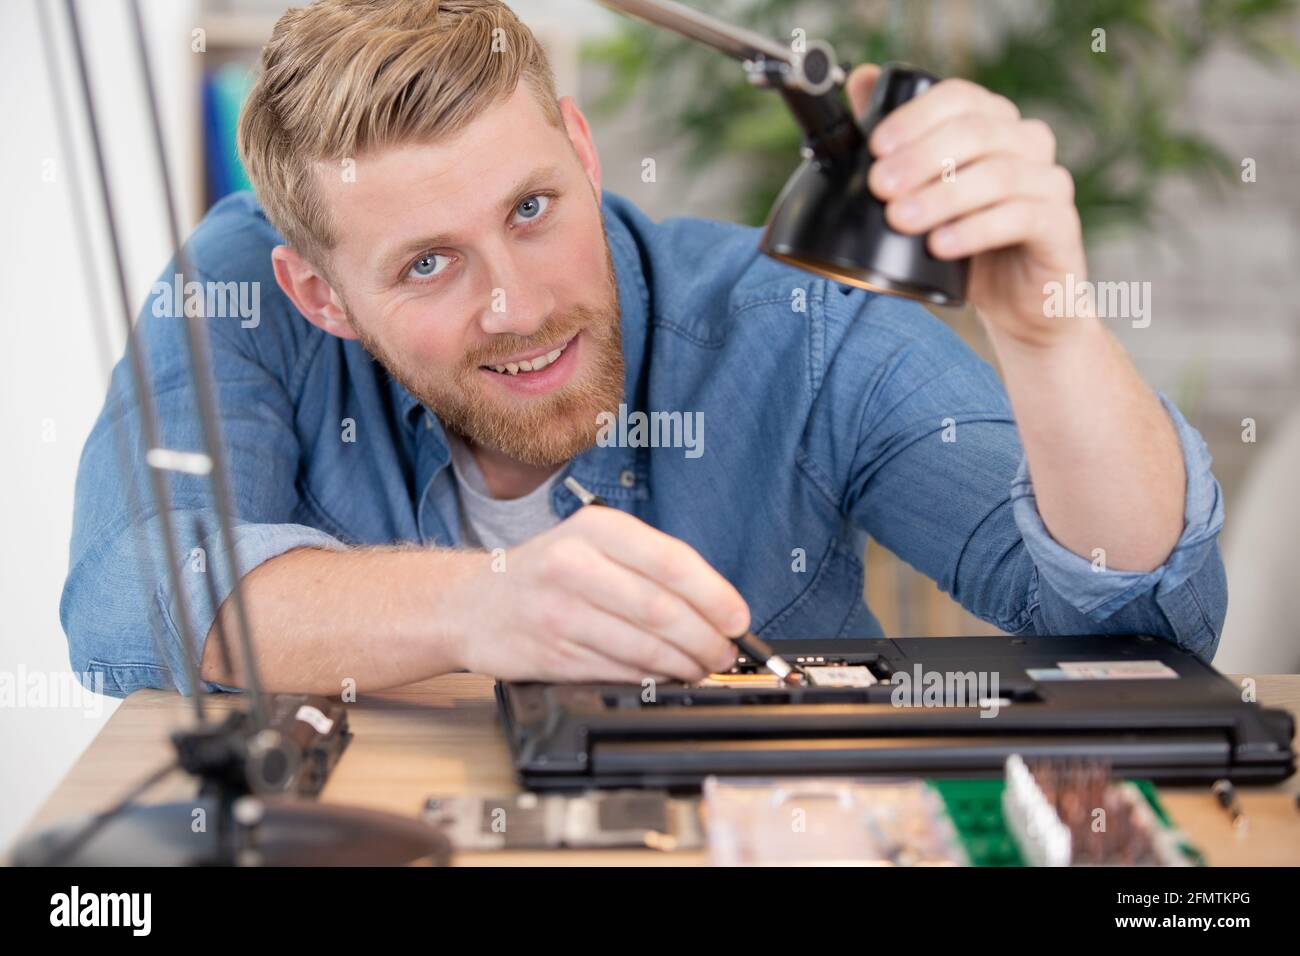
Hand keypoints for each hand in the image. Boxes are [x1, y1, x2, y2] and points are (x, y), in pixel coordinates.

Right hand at [453, 506, 746, 682]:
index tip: (737, 619)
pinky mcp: (551, 654)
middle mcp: (574, 565)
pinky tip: (664, 675)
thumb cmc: (545, 571)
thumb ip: (649, 565)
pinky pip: (618, 671)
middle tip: (724, 652)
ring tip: (700, 667)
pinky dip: (651, 678)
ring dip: (684, 665)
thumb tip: (715, 606)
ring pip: (643, 646)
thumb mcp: (593, 543)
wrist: (471, 602)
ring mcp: (559, 612)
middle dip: (706, 639)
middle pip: (662, 610)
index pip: (672, 562)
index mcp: (596, 529)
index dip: (715, 596)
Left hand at [847, 65, 1089, 347]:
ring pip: (998, 174)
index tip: (876, 146)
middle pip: (977, 132)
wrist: (1017, 303)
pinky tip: (941, 244)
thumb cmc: (966, 243)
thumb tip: (862, 81)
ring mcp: (1050, 182)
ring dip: (942, 196)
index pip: (959, 98)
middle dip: (921, 157)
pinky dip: (975, 230)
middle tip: (880, 186)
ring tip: (901, 218)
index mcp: (995, 124)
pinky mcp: (1061, 226)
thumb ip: (898, 142)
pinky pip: (1021, 217)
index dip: (916, 117)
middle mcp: (1028, 144)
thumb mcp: (925, 194)